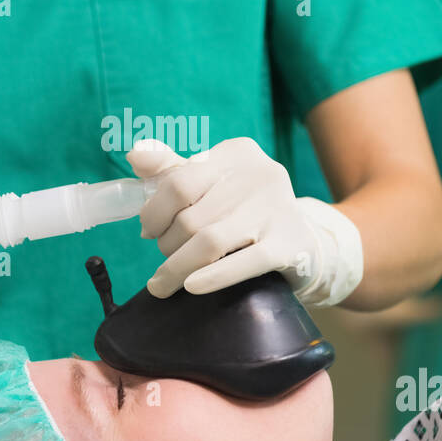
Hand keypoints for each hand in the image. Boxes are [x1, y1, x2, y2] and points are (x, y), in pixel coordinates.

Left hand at [128, 136, 361, 303]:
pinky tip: (192, 287)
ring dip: (177, 267)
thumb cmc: (245, 211)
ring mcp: (277, 209)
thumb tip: (135, 153)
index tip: (147, 231)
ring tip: (163, 284)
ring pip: (209, 241)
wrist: (305, 243)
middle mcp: (260, 174)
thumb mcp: (213, 184)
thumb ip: (174, 171)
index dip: (154, 212)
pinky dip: (212, 277)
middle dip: (167, 245)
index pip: (178, 181)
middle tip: (162, 263)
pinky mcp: (289, 244)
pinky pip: (243, 264)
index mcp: (236, 154)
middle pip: (191, 217)